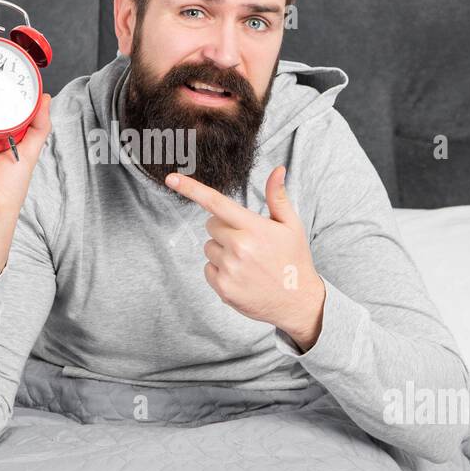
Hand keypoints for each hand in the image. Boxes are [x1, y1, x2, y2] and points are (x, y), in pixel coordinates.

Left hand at [165, 166, 325, 349]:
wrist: (298, 301)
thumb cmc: (294, 259)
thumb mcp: (291, 226)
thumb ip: (278, 197)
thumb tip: (277, 169)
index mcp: (255, 228)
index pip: (216, 203)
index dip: (191, 189)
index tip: (171, 178)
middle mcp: (239, 248)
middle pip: (210, 225)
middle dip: (224, 228)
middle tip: (248, 241)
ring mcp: (229, 269)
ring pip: (209, 247)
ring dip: (222, 250)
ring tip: (247, 261)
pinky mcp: (223, 288)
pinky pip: (208, 269)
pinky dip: (220, 270)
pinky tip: (241, 276)